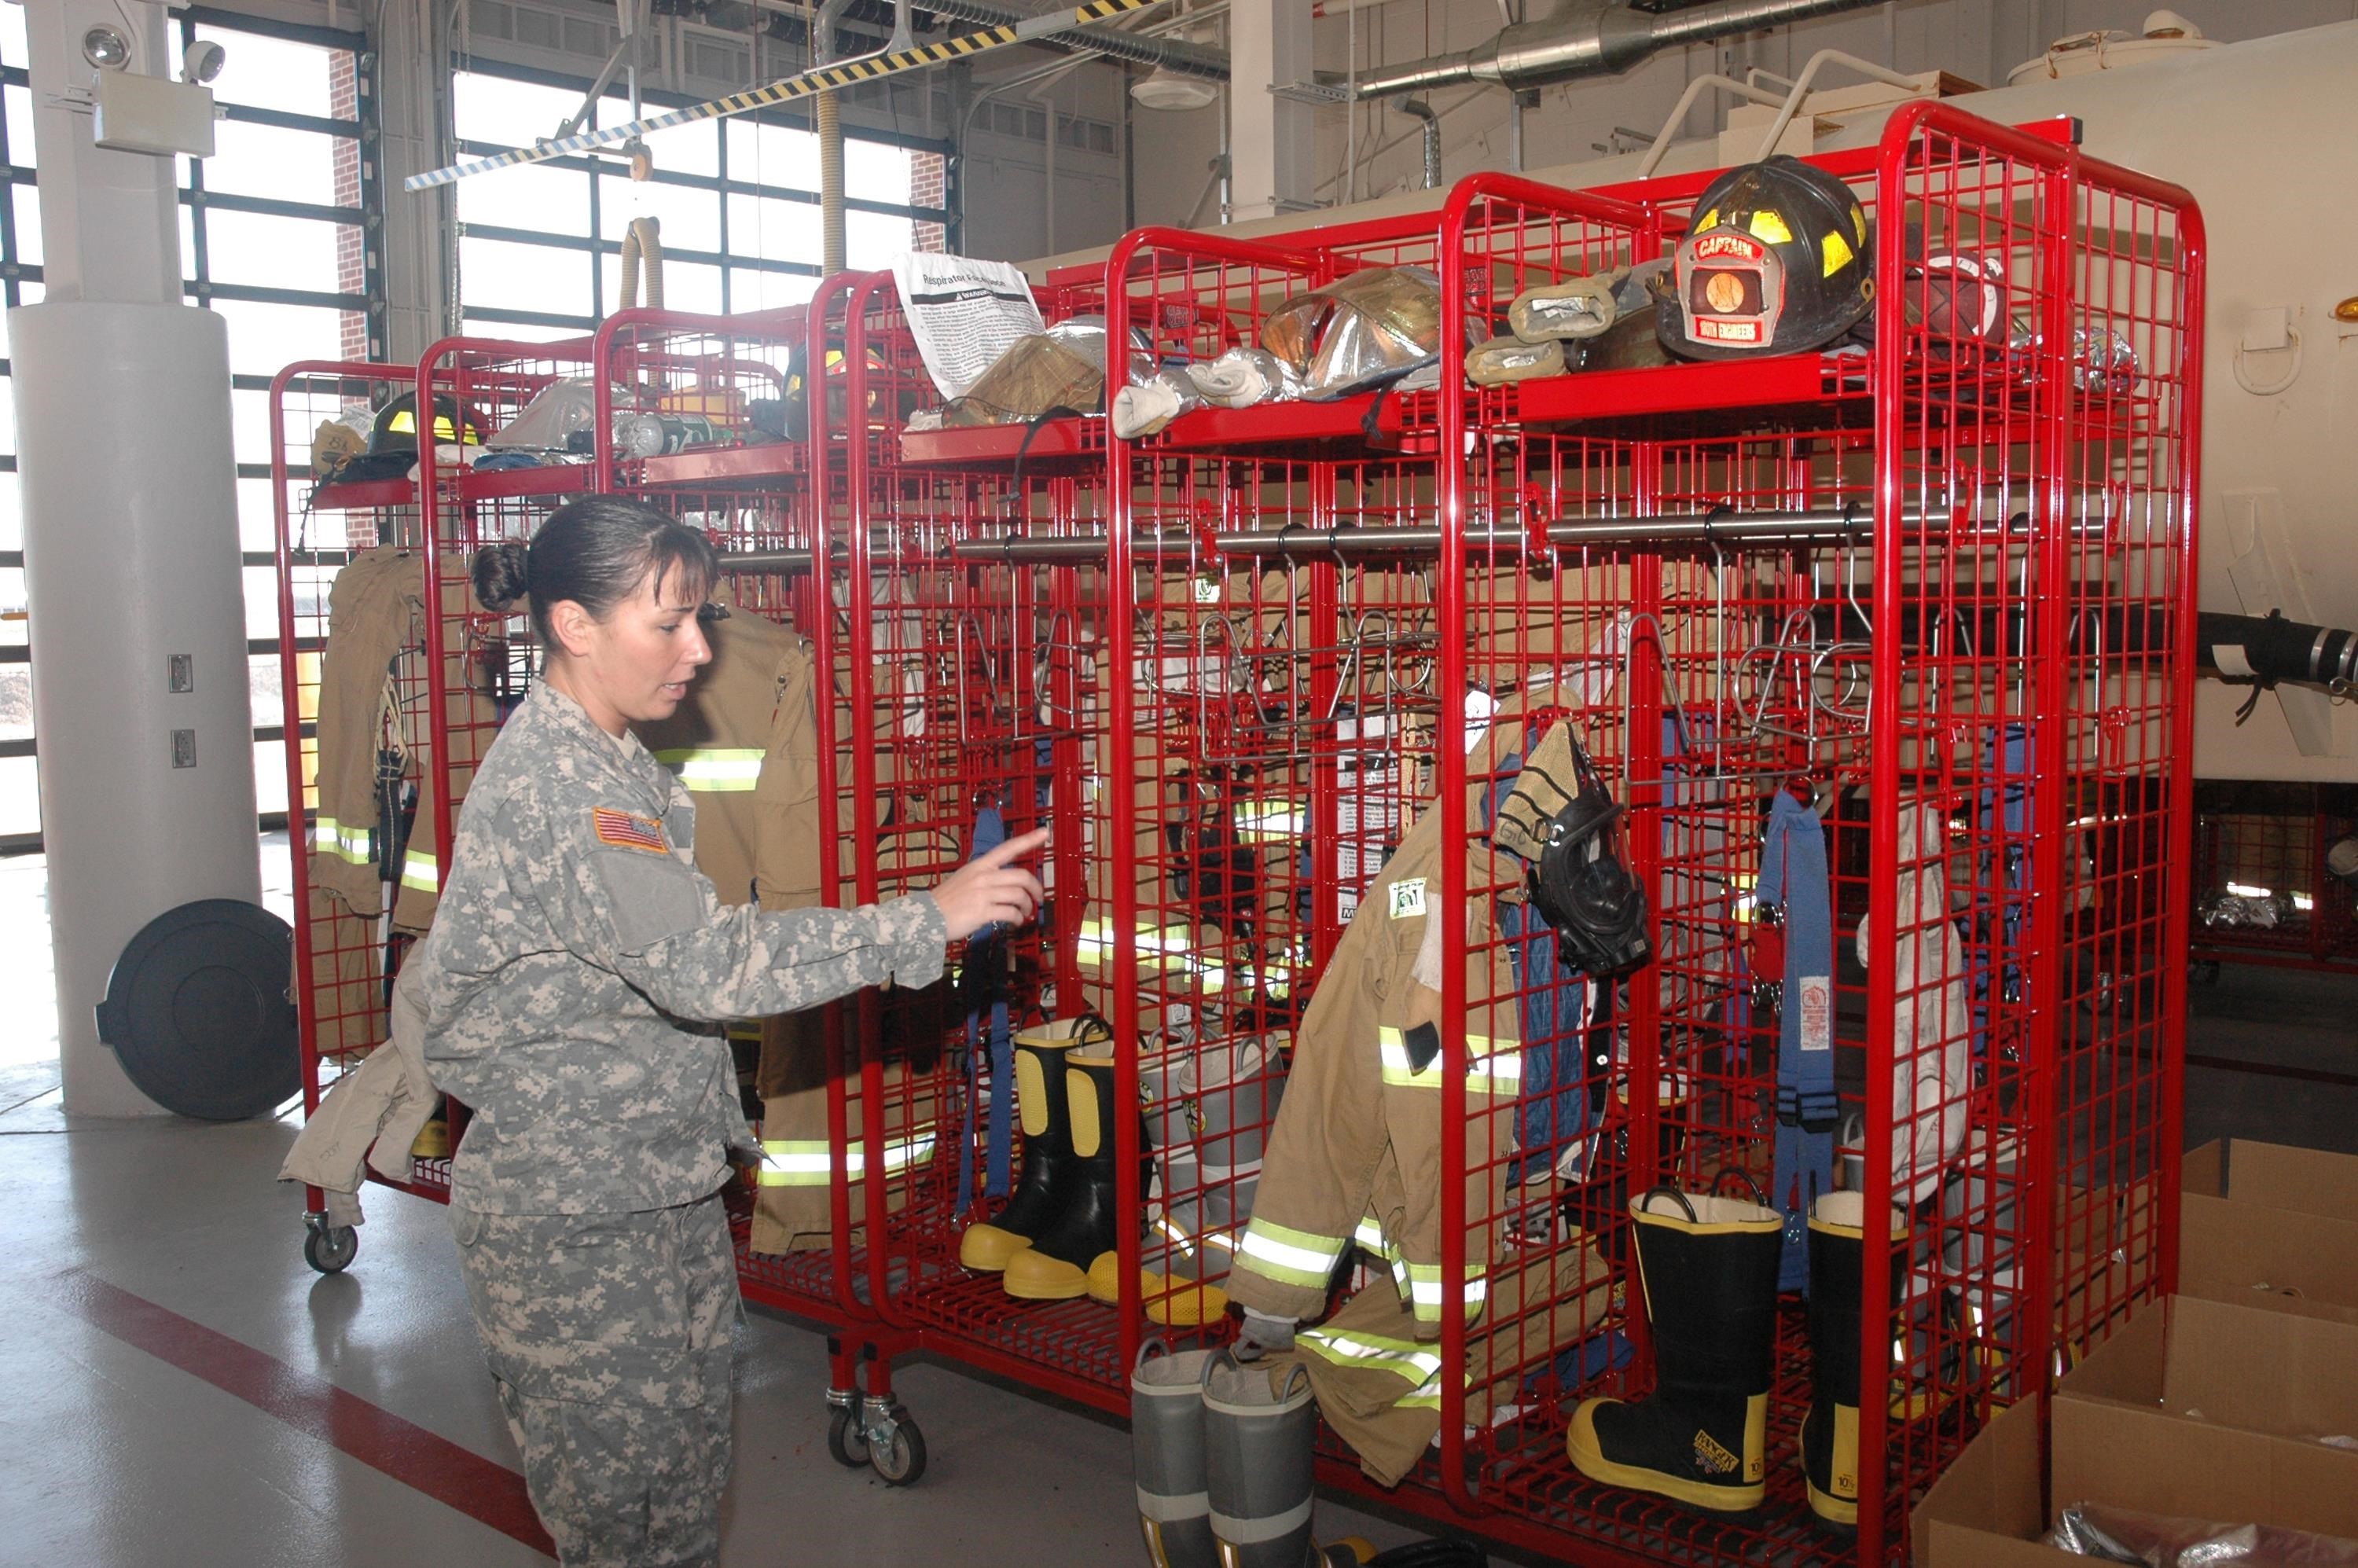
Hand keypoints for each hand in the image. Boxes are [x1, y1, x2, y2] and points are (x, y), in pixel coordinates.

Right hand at [931, 827, 1047, 942]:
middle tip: (1039, 898)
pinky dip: (1018, 918)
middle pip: (1021, 876)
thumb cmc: (948, 900)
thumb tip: (1007, 884)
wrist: (927, 916)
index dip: (1028, 840)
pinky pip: (1010, 913)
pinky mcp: (982, 911)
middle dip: (1036, 888)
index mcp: (980, 865)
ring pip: (1018, 895)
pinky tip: (1016, 922)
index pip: (1007, 848)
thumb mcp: (965, 878)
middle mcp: (983, 876)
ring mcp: (983, 893)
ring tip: (1025, 914)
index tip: (1044, 833)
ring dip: (1026, 906)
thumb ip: (986, 877)